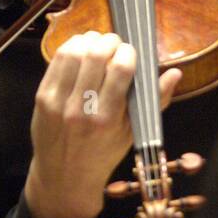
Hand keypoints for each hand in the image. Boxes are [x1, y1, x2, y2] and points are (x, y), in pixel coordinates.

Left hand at [25, 31, 181, 217]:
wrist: (65, 177)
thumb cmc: (104, 154)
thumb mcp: (134, 133)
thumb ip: (156, 101)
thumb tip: (175, 73)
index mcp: (109, 118)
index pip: (120, 68)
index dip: (128, 52)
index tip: (131, 52)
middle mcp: (82, 109)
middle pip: (95, 55)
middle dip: (109, 41)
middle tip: (115, 44)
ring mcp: (58, 103)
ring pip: (74, 53)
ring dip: (89, 40)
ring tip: (98, 43)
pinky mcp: (42, 98)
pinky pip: (56, 61)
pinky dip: (71, 48)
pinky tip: (80, 50)